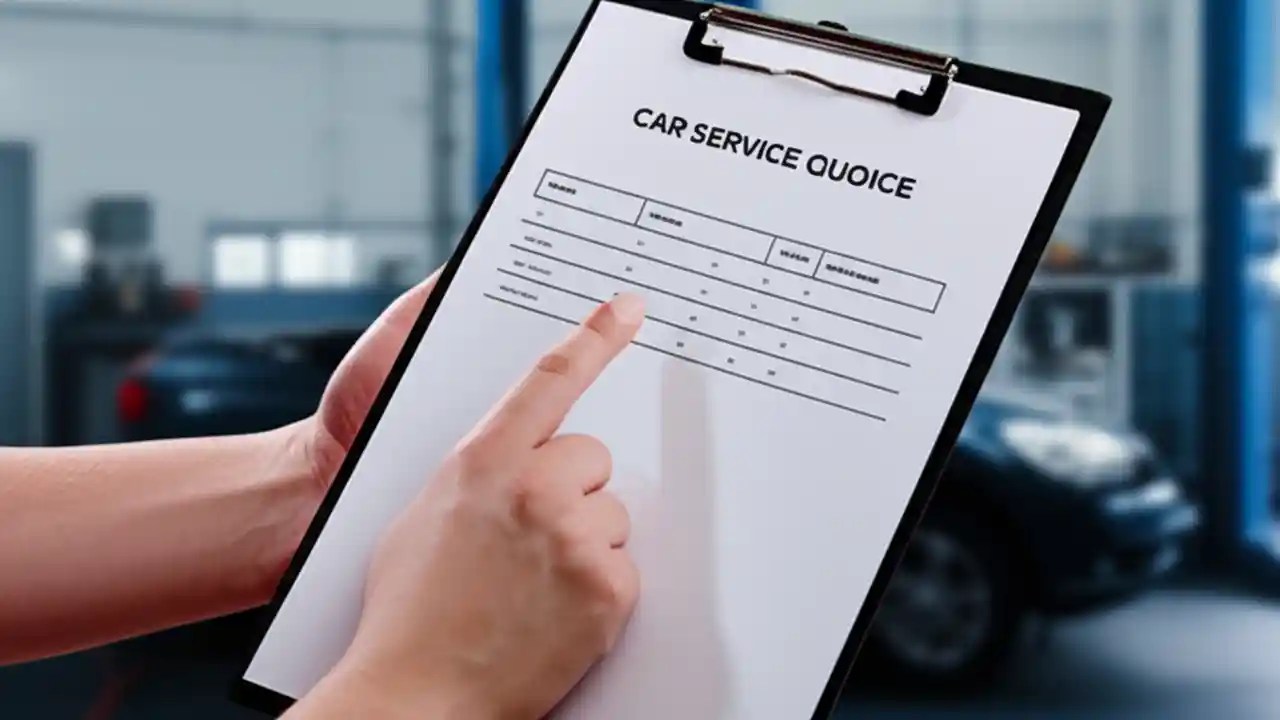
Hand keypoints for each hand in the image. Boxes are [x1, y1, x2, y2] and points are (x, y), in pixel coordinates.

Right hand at [289, 293, 646, 719]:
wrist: (413, 693)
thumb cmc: (408, 611)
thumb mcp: (424, 516)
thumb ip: (476, 474)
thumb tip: (514, 461)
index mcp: (482, 462)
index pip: (547, 382)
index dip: (591, 339)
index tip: (626, 309)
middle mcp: (533, 489)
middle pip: (591, 458)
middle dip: (571, 491)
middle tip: (531, 540)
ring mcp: (574, 538)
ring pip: (611, 515)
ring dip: (585, 544)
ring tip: (532, 588)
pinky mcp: (606, 588)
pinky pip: (624, 568)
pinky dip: (597, 591)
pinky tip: (552, 615)